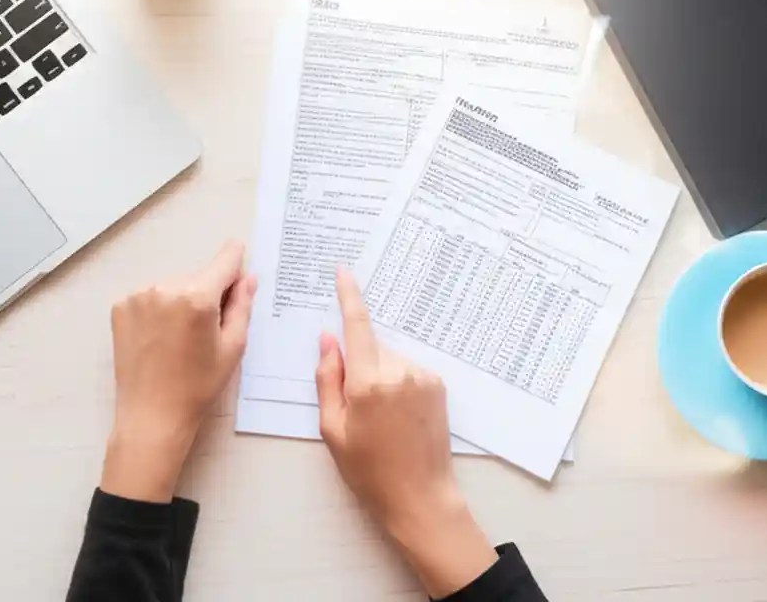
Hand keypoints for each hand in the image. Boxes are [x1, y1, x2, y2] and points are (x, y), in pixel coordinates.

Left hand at [100, 240, 256, 502]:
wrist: (151, 415)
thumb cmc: (198, 385)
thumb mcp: (232, 347)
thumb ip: (242, 306)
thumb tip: (248, 277)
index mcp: (198, 297)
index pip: (225, 260)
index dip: (236, 260)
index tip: (238, 260)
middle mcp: (166, 288)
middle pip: (198, 277)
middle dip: (207, 293)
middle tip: (207, 330)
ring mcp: (139, 296)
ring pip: (173, 286)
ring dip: (181, 301)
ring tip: (180, 338)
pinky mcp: (121, 307)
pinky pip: (150, 297)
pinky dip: (158, 309)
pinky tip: (160, 337)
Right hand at [316, 268, 496, 598]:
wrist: (420, 496)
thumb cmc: (369, 470)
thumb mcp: (333, 429)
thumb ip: (327, 379)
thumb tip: (328, 340)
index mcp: (368, 382)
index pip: (356, 326)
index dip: (349, 295)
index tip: (344, 271)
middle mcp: (399, 371)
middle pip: (371, 348)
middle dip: (360, 365)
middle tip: (358, 409)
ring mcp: (423, 376)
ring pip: (390, 359)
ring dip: (381, 376)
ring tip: (383, 420)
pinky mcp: (438, 384)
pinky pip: (409, 370)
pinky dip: (399, 384)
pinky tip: (400, 417)